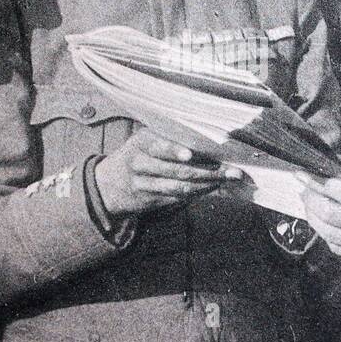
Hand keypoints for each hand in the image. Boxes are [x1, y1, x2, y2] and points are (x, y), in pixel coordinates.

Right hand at [94, 129, 241, 216]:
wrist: (108, 184)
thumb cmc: (138, 154)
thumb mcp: (145, 140)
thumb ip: (169, 139)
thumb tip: (209, 139)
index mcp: (142, 142)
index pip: (159, 146)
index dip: (174, 150)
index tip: (190, 155)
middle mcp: (140, 163)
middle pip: (177, 170)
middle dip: (208, 171)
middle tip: (232, 171)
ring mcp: (143, 185)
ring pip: (179, 187)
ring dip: (207, 184)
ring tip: (227, 179)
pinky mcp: (149, 202)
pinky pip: (177, 198)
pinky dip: (197, 193)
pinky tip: (212, 188)